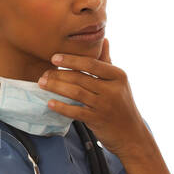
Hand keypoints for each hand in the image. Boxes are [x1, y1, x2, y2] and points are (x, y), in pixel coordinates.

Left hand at [37, 37, 149, 158]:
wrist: (131, 134)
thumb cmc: (122, 105)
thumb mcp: (119, 82)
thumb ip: (108, 62)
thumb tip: (104, 39)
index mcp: (118, 76)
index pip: (91, 64)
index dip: (71, 60)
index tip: (54, 58)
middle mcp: (112, 89)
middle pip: (80, 78)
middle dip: (59, 75)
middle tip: (44, 74)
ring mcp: (105, 105)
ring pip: (76, 93)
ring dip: (56, 87)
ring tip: (42, 84)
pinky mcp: (98, 120)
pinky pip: (75, 112)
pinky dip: (62, 107)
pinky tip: (50, 103)